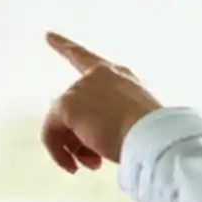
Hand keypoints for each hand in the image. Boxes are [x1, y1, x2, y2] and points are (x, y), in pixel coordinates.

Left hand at [42, 31, 162, 172]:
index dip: (65, 46)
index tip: (48, 36)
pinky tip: (74, 166)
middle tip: (93, 162)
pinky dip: (58, 153)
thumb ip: (108, 119)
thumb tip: (83, 140)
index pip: (85, 58)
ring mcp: (81, 88)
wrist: (153, 136)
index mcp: (118, 75)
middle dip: (79, 139)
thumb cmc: (151, 134)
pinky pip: (50, 133)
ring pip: (61, 124)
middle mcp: (97, 76)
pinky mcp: (68, 106)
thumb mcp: (133, 119)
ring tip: (91, 165)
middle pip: (73, 109)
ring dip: (72, 149)